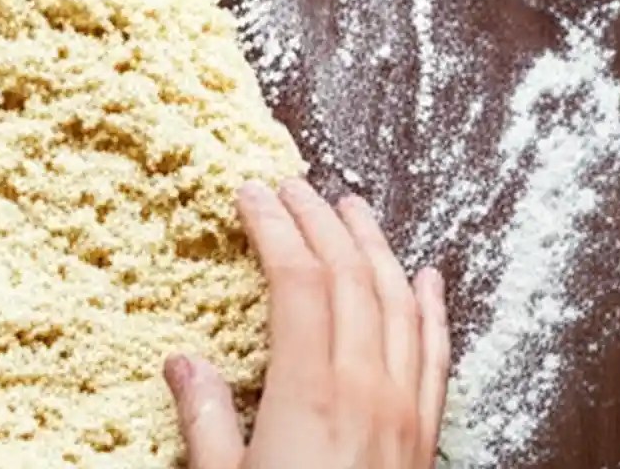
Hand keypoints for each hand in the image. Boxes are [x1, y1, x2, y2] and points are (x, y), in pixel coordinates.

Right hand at [163, 179, 449, 468]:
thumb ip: (205, 420)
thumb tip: (182, 364)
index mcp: (309, 395)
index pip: (297, 282)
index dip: (275, 229)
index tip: (253, 196)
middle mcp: (365, 391)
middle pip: (349, 278)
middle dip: (319, 222)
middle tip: (294, 187)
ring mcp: (404, 409)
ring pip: (397, 304)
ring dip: (374, 247)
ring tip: (352, 209)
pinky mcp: (427, 433)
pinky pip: (437, 354)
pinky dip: (432, 309)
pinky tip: (427, 279)